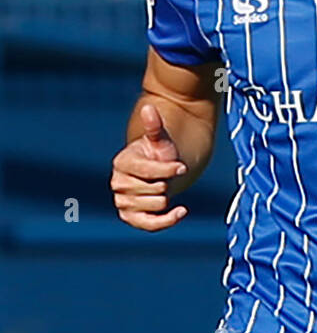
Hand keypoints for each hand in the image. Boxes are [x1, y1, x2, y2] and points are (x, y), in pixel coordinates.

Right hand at [110, 103, 188, 230]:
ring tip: (165, 189)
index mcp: (122, 162)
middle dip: (166, 184)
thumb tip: (149, 107)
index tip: (181, 167)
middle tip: (166, 178)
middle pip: (154, 190)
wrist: (159, 173)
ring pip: (155, 205)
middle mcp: (118, 183)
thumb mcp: (160, 140)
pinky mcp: (131, 217)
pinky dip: (166, 221)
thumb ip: (154, 126)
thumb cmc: (159, 154)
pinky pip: (149, 224)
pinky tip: (182, 211)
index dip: (167, 170)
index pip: (147, 171)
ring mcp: (123, 201)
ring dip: (167, 198)